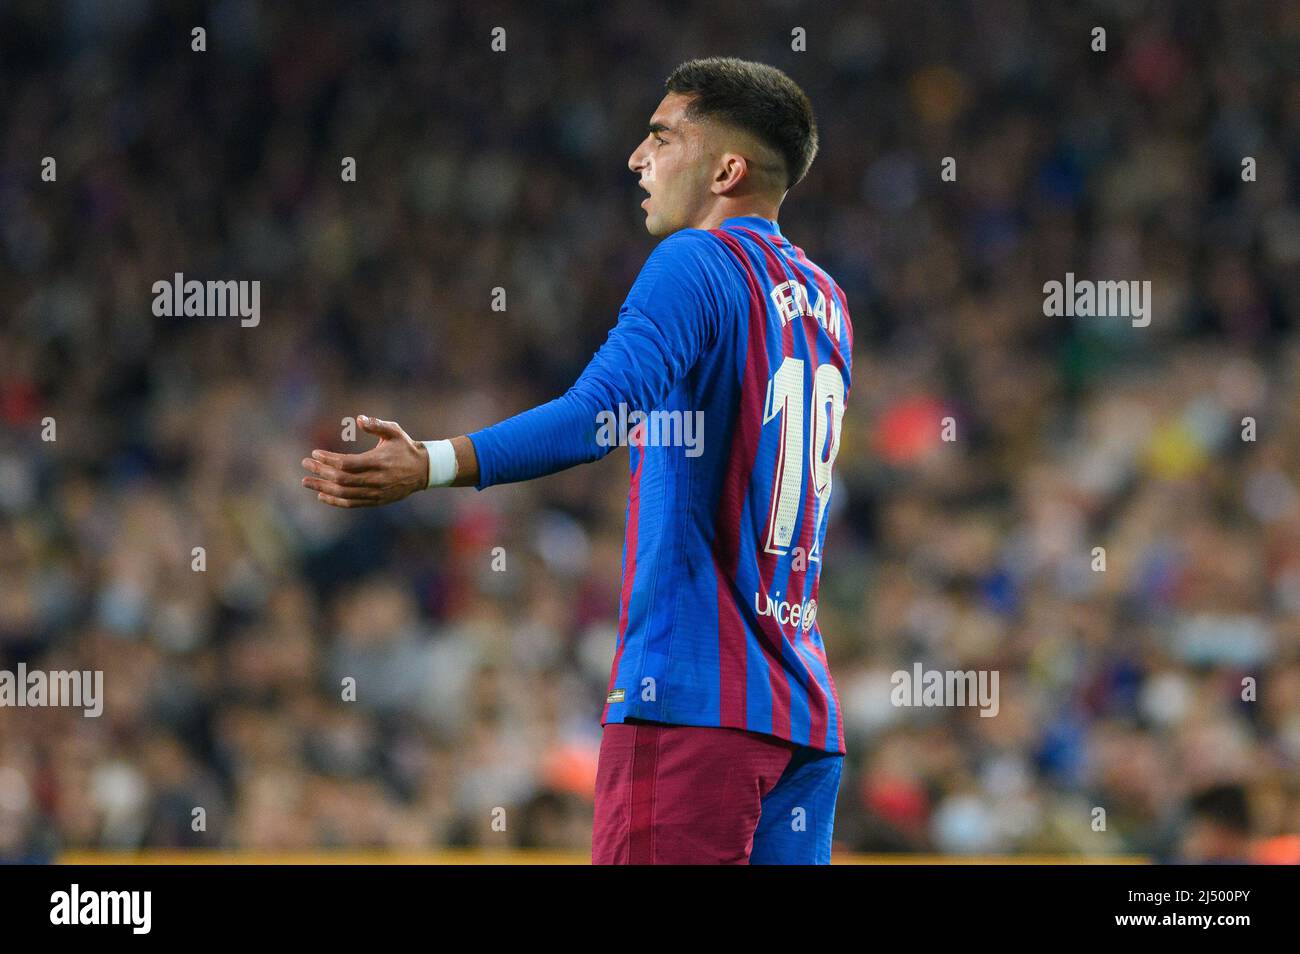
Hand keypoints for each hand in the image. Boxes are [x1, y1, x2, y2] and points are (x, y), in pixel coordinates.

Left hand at [301, 414, 428, 507]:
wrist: (423, 470)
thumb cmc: (405, 447)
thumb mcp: (395, 431)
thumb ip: (377, 425)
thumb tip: (359, 419)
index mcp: (379, 461)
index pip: (347, 464)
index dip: (328, 460)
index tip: (315, 453)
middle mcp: (376, 479)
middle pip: (341, 480)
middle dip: (320, 472)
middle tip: (305, 464)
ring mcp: (376, 492)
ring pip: (344, 494)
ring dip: (322, 488)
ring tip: (306, 482)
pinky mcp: (376, 501)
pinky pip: (351, 503)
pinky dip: (335, 501)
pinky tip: (321, 495)